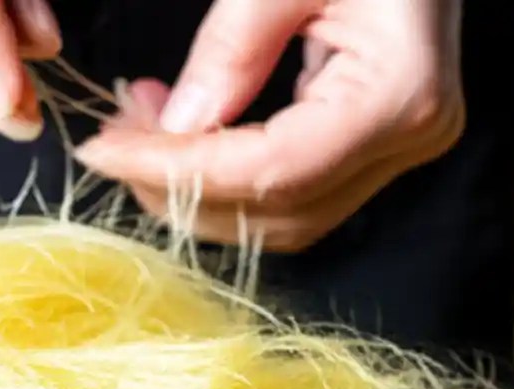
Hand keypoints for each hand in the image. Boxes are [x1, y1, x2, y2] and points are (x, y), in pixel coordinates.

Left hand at [75, 0, 465, 250]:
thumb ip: (232, 46)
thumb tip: (173, 129)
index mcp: (402, 92)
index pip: (272, 169)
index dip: (178, 171)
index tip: (102, 150)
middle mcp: (411, 137)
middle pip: (276, 211)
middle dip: (180, 188)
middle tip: (112, 139)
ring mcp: (398, 147)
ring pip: (280, 216)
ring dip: (197, 189)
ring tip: (138, 130)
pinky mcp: (377, 143)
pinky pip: (291, 187)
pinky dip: (225, 175)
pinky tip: (180, 132)